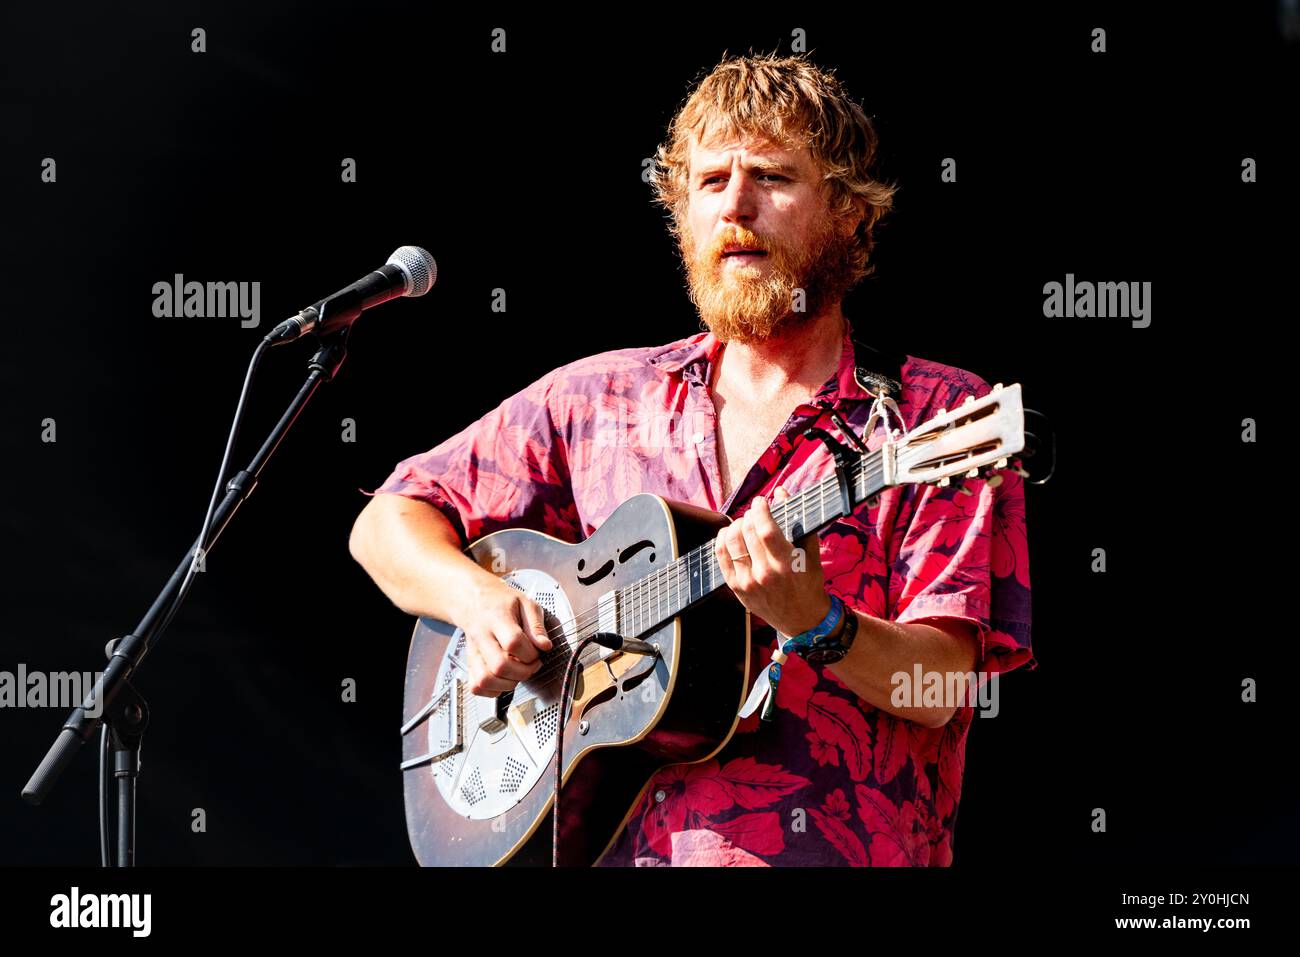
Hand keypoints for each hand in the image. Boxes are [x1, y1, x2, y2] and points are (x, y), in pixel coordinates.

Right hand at [455, 577, 553, 696]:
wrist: (474, 601)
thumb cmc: (502, 602)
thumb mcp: (526, 603)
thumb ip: (537, 625)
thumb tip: (545, 646)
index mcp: (496, 619)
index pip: (513, 642)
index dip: (530, 653)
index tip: (538, 651)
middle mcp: (481, 637)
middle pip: (499, 665)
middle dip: (523, 671)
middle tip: (532, 664)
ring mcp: (473, 652)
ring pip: (485, 680)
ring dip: (508, 684)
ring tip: (518, 673)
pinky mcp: (469, 664)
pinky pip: (476, 687)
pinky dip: (493, 690)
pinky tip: (505, 679)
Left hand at [714, 486, 831, 637]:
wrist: (802, 619)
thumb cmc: (809, 584)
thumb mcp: (811, 553)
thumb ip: (798, 521)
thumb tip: (781, 491)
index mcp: (786, 564)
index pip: (765, 529)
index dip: (760, 509)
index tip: (761, 501)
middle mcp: (764, 573)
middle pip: (746, 531)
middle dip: (749, 515)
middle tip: (755, 512)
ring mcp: (747, 582)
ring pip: (730, 541)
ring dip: (735, 525)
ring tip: (743, 523)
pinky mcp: (736, 588)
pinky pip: (721, 556)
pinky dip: (722, 540)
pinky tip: (730, 534)